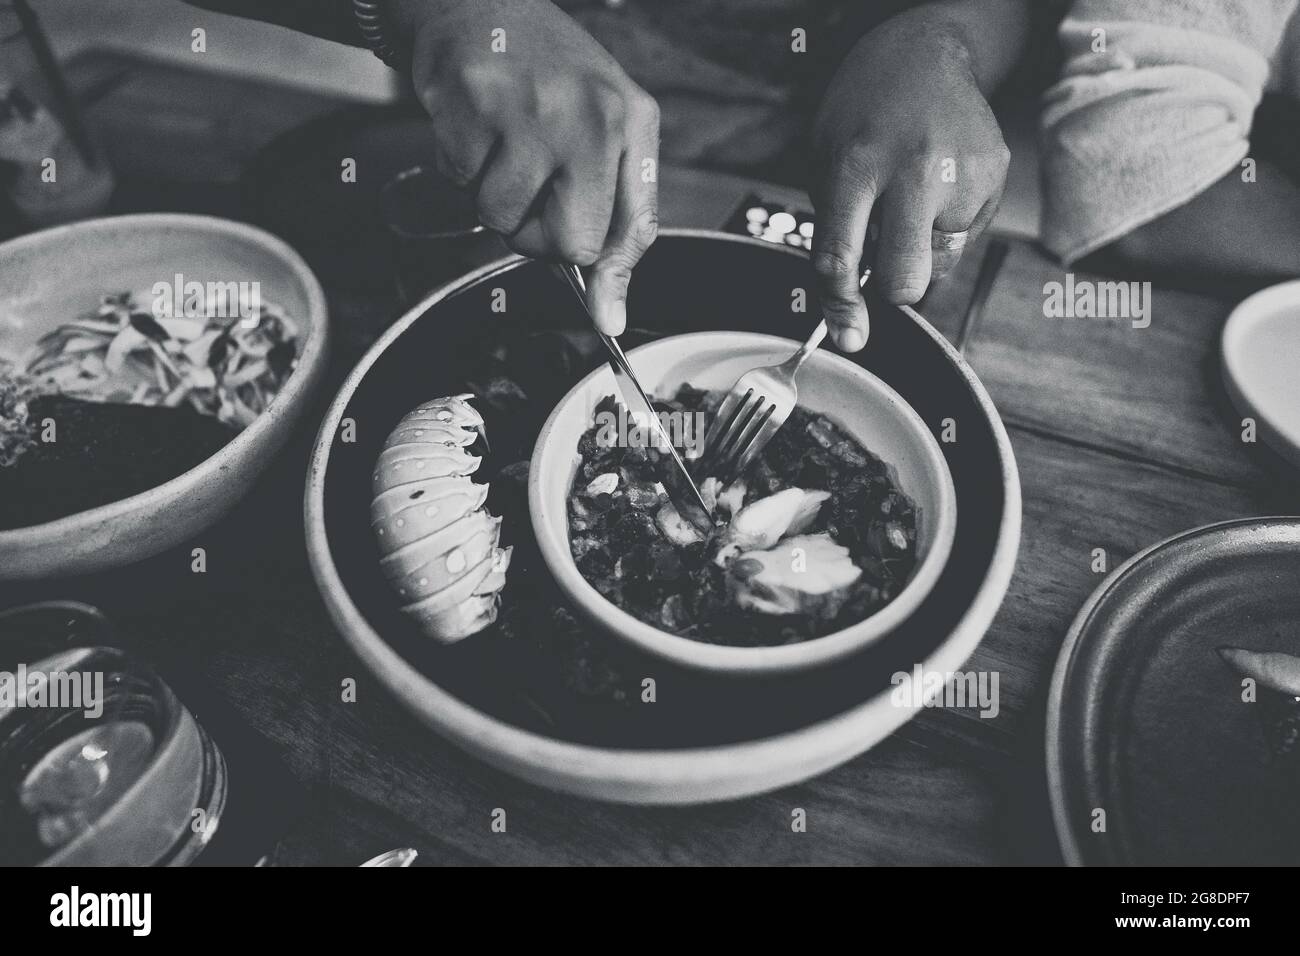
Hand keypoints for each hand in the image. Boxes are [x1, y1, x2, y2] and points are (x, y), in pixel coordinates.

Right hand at [395, 0, 659, 334]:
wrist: (482, 1)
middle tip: (533, 198)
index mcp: (631, 122)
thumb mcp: (605, 128)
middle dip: (540, 237)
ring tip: (502, 147)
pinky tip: (476, 126)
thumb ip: (614, 216)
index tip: (604, 316)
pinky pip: (461, 182)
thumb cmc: (548, 73)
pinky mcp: (474, 107)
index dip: (612, 277)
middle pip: (568, 240)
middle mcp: (589, 116)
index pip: (633, 224)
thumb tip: (608, 310)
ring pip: (503, 219)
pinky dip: (461, 166)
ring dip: (494, 198)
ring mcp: (530, 112)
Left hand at [811, 18, 1009, 350]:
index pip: (841, 259)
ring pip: (939, 265)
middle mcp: (913, 171)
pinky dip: (946, 229)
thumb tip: (848, 304)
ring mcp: (961, 175)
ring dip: (921, 253)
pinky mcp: (994, 177)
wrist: (925, 55)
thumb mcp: (825, 161)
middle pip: (905, 279)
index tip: (849, 336)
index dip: (841, 308)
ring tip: (911, 204)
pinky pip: (965, 239)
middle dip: (891, 289)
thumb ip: (835, 228)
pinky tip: (937, 189)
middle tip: (884, 263)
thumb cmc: (864, 114)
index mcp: (855, 166)